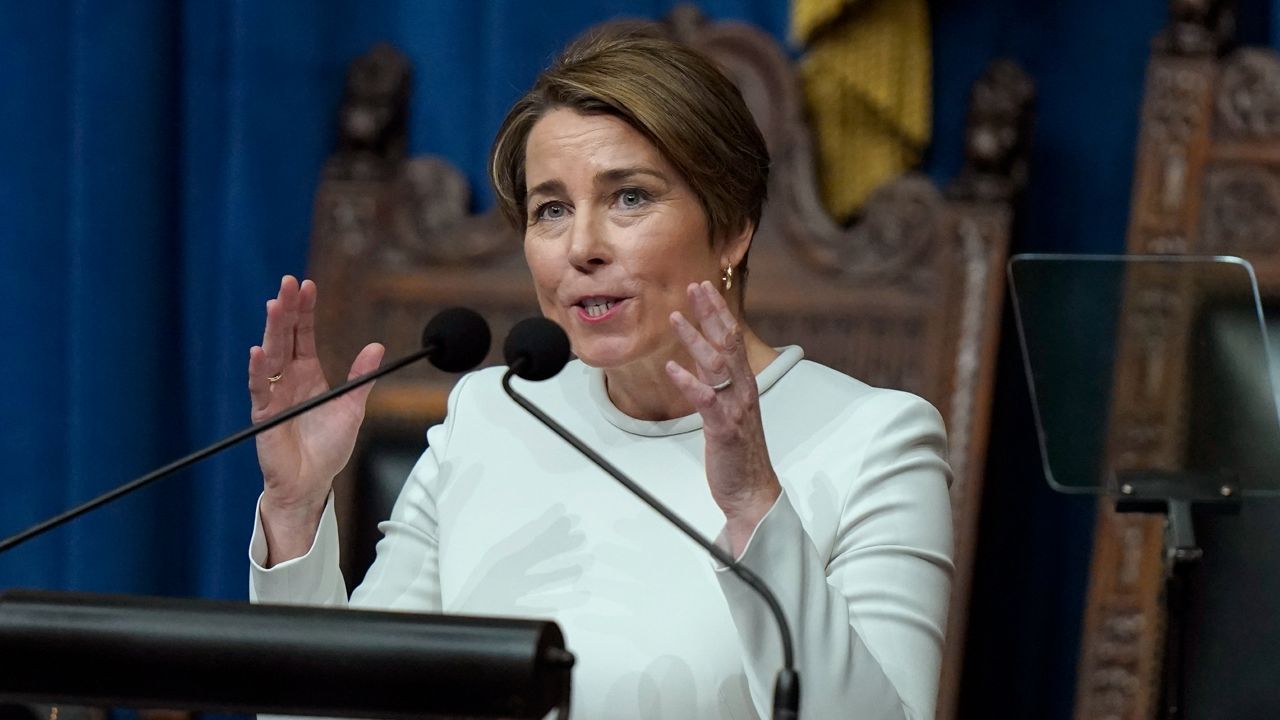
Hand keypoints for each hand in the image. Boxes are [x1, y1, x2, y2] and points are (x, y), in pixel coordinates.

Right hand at [248, 276, 383, 562]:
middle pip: (285, 337)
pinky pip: (260, 388)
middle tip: (287, 283)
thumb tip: (376, 347)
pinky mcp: (264, 415)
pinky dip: (258, 370)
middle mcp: (288, 380)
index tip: (306, 285)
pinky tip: (258, 351)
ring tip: (275, 305)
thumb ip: (361, 378)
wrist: (312, 483)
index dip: (304, 310)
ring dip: (272, 330)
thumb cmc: (329, 448)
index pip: (302, 334)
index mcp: (308, 374)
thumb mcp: (351, 408)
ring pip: (271, 355)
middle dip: (286, 309)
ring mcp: (274, 395)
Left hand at [665, 281, 780, 556]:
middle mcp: (743, 391)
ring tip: (674, 317)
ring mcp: (735, 408)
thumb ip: (718, 385)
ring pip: (716, 365)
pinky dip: (688, 381)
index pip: (732, 339)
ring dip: (694, 338)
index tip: (704, 288)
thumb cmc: (738, 453)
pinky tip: (672, 367)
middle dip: (711, 312)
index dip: (718, 312)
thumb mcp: (729, 411)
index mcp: (744, 385)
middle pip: (728, 342)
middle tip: (695, 285)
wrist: (752, 492)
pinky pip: (706, 400)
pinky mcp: (724, 428)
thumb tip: (700, 361)